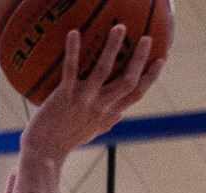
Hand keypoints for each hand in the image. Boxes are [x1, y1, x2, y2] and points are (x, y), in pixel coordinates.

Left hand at [20, 24, 163, 165]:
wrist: (45, 152)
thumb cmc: (67, 140)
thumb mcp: (92, 132)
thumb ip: (107, 122)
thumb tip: (121, 114)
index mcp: (108, 114)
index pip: (135, 95)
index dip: (150, 77)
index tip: (161, 60)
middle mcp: (100, 106)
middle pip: (127, 81)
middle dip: (139, 59)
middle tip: (146, 38)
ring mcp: (84, 100)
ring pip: (103, 71)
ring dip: (113, 48)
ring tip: (119, 28)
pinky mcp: (65, 95)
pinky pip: (70, 69)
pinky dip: (72, 51)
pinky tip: (74, 32)